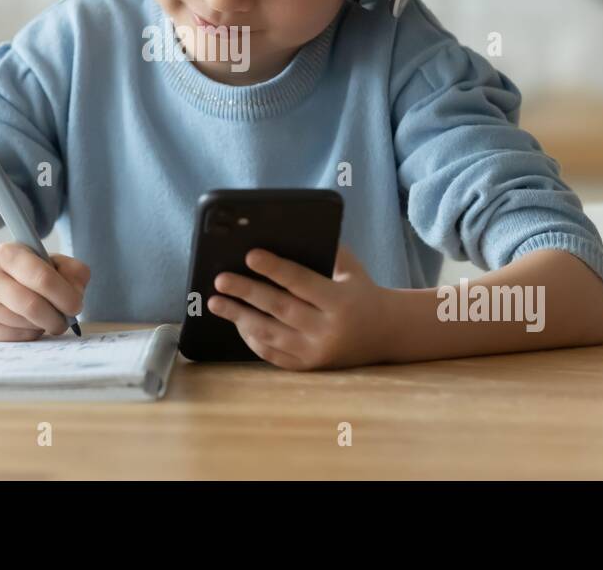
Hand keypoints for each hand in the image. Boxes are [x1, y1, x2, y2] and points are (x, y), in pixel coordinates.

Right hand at [0, 242, 88, 340]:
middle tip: (67, 320)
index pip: (42, 278)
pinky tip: (30, 323)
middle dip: (58, 318)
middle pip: (33, 306)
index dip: (66, 295)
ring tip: (46, 317)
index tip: (77, 305)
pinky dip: (32, 334)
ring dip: (45, 325)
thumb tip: (76, 294)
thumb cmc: (24, 273)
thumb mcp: (48, 261)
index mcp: (7, 254)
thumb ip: (72, 271)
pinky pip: (17, 338)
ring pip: (26, 324)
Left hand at [207, 244, 391, 369]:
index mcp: (341, 301)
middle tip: (220, 279)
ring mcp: (317, 352)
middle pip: (279, 309)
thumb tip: (279, 235)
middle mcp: (328, 330)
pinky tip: (237, 322)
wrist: (386, 332)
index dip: (275, 268)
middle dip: (247, 292)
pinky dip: (252, 339)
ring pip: (271, 334)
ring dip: (239, 317)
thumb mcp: (350, 267)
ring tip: (216, 302)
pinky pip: (273, 354)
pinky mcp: (308, 366)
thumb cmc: (360, 289)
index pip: (301, 282)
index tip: (249, 255)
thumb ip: (322, 250)